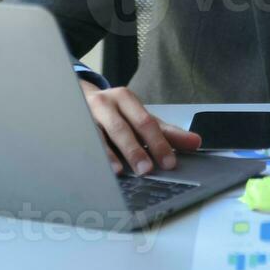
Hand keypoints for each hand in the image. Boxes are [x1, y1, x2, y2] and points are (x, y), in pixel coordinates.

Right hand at [80, 79, 201, 174]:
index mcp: (126, 99)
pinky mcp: (74, 127)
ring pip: (100, 134)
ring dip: (111, 154)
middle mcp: (107, 104)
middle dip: (136, 149)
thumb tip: (196, 142)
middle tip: (148, 169)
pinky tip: (99, 167)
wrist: (79, 98)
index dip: (159, 143)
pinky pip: (83, 142)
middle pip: (123, 127)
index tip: (170, 163)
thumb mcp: (141, 119)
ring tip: (120, 171)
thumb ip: (168, 132)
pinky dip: (93, 155)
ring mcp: (88, 115)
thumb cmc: (116, 112)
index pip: (146, 122)